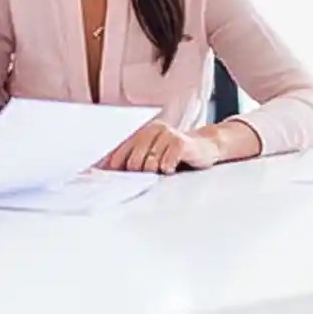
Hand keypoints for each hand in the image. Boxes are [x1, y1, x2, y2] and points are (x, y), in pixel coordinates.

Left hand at [100, 121, 221, 173]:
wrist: (206, 146)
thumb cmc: (176, 155)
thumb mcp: (154, 155)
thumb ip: (134, 160)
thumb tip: (106, 172)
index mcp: (143, 133)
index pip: (120, 153)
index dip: (113, 169)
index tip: (105, 183)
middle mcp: (153, 131)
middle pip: (133, 162)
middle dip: (138, 175)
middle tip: (148, 178)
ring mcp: (167, 134)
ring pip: (149, 163)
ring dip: (154, 173)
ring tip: (162, 172)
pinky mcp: (181, 142)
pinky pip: (167, 161)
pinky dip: (167, 169)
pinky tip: (171, 170)